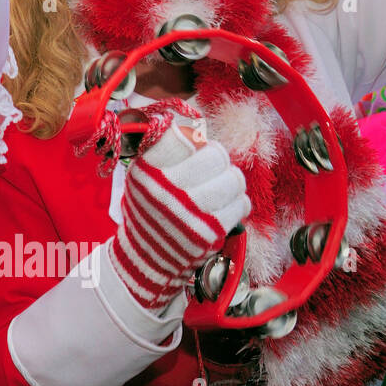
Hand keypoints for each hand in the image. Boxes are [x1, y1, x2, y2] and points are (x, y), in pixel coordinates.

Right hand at [108, 122, 249, 312]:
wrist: (148, 256)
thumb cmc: (149, 210)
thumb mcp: (143, 177)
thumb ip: (162, 152)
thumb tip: (193, 129)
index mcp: (147, 172)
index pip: (180, 136)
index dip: (192, 139)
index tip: (190, 147)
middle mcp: (168, 190)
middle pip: (215, 155)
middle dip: (217, 159)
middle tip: (210, 167)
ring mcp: (191, 212)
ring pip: (234, 178)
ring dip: (230, 180)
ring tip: (219, 187)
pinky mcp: (212, 231)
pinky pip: (242, 204)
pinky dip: (236, 203)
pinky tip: (223, 206)